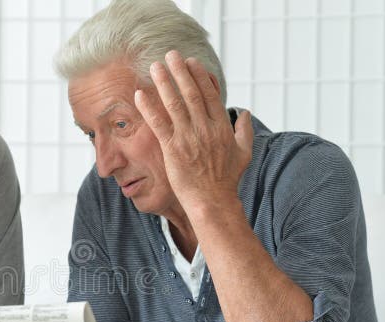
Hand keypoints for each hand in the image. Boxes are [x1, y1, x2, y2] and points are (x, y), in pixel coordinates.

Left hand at [134, 50, 252, 210]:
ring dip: (164, 83)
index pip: (210, 95)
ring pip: (175, 104)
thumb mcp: (244, 153)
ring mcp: (189, 138)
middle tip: (172, 55)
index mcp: (222, 127)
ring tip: (155, 67)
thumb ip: (244, 131)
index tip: (192, 63)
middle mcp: (206, 129)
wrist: (213, 202)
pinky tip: (140, 95)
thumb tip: (244, 112)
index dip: (200, 77)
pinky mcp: (173, 149)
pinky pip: (159, 124)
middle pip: (192, 93)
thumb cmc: (226, 181)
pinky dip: (149, 108)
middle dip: (181, 72)